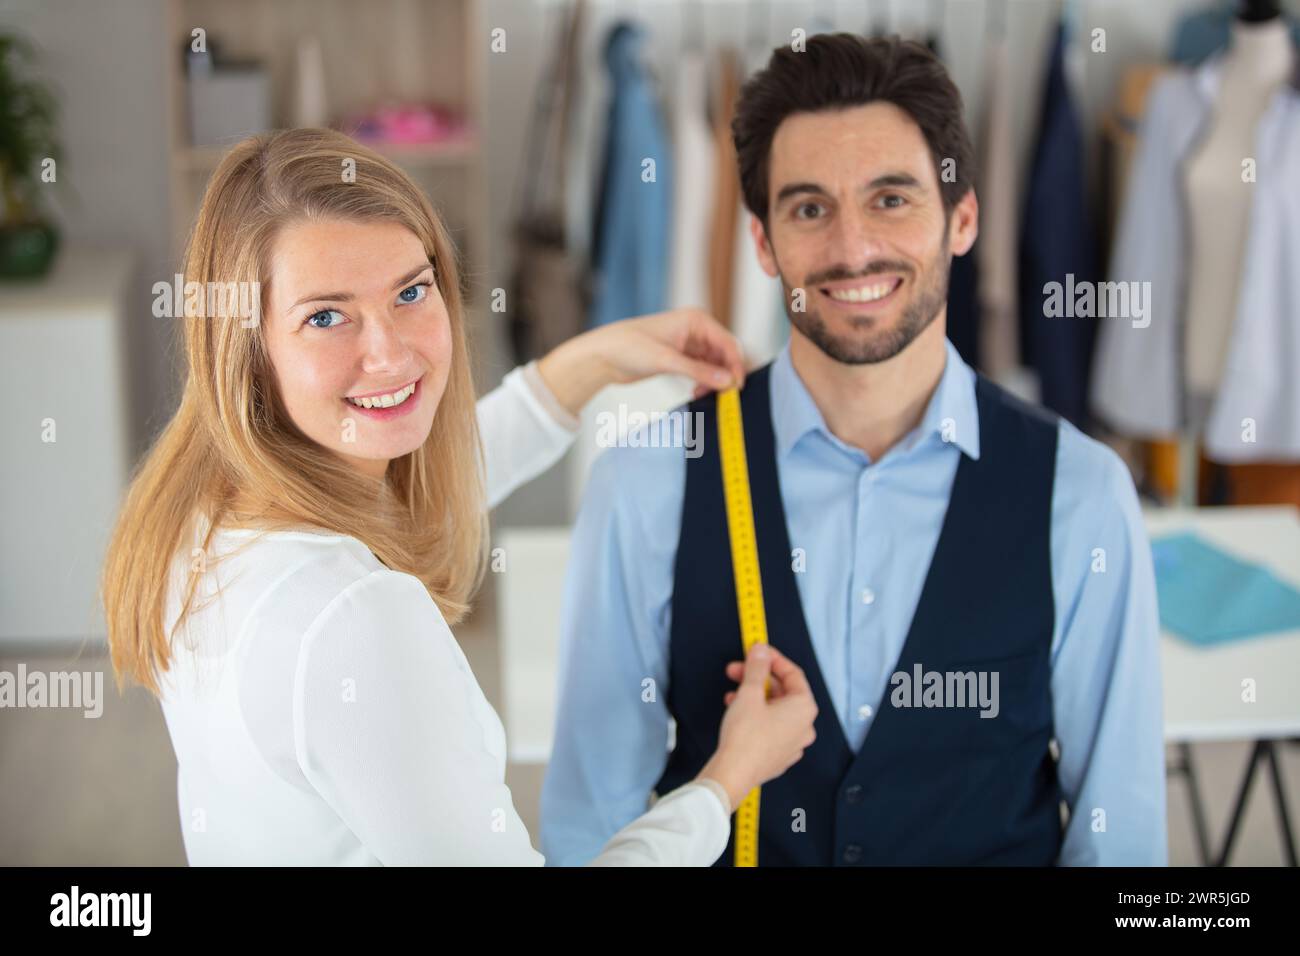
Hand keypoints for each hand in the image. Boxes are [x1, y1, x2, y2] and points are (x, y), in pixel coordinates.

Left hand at [535, 308, 747, 416]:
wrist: (604, 355)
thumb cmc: (629, 346)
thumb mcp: (667, 360)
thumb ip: (699, 371)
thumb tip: (728, 381)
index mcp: (696, 320)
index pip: (727, 343)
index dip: (735, 365)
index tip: (736, 388)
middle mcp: (695, 330)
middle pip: (724, 354)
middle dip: (724, 375)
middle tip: (723, 397)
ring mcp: (688, 344)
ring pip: (714, 365)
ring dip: (713, 381)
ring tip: (703, 395)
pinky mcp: (680, 358)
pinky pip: (702, 371)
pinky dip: (703, 382)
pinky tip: (696, 393)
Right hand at [695, 644, 817, 812]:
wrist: (733, 774)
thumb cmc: (745, 736)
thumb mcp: (749, 693)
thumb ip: (757, 668)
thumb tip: (761, 651)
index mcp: (804, 709)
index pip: (793, 674)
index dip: (773, 659)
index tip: (757, 651)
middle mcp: (804, 727)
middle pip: (783, 692)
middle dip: (758, 679)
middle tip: (737, 670)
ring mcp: (793, 744)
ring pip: (775, 710)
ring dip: (754, 697)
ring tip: (732, 694)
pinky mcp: (778, 756)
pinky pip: (770, 727)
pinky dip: (756, 715)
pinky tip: (737, 711)